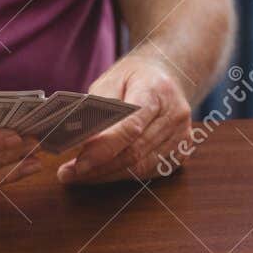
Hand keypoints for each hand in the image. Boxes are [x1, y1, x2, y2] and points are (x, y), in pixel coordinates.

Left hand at [58, 54, 193, 183]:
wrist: (169, 76)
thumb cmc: (135, 77)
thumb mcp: (110, 81)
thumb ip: (98, 110)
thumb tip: (80, 142)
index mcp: (157, 90)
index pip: (131, 127)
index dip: (104, 148)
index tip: (79, 164)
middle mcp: (175, 115)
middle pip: (135, 152)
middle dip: (99, 167)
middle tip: (69, 174)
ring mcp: (182, 136)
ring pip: (141, 167)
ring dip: (108, 175)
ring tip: (80, 176)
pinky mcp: (182, 152)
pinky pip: (149, 171)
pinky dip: (123, 175)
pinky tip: (103, 173)